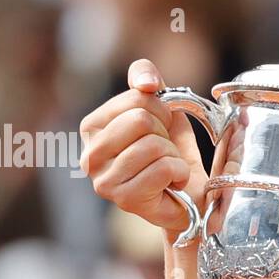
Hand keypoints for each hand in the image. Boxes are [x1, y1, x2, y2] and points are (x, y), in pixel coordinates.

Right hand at [79, 59, 206, 242]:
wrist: (189, 195)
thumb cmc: (170, 151)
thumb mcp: (161, 107)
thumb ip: (146, 78)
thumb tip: (146, 82)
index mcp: (92, 127)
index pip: (135, 98)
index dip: (161, 110)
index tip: (161, 127)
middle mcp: (89, 155)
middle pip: (141, 120)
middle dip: (166, 133)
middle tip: (164, 150)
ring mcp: (103, 181)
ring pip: (153, 145)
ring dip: (173, 155)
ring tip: (167, 168)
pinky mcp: (124, 200)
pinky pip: (163, 169)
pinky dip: (179, 173)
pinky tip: (172, 184)